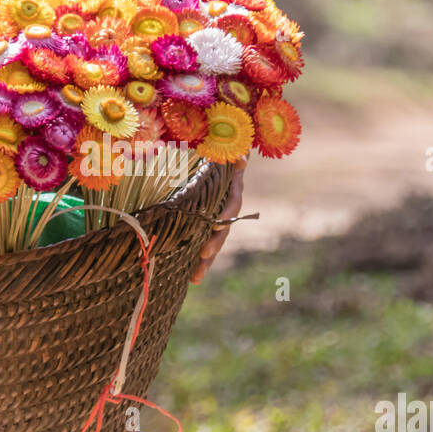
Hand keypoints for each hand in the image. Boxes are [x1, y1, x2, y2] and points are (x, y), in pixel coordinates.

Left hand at [191, 156, 246, 284]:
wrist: (219, 162)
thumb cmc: (220, 155)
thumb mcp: (225, 153)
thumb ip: (233, 156)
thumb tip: (241, 158)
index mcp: (232, 193)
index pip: (232, 206)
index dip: (226, 216)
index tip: (216, 225)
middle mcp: (227, 211)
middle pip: (223, 232)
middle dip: (213, 246)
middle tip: (203, 256)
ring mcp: (217, 223)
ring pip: (214, 244)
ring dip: (205, 262)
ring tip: (195, 278)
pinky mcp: (206, 229)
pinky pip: (203, 245)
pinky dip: (198, 261)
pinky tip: (190, 278)